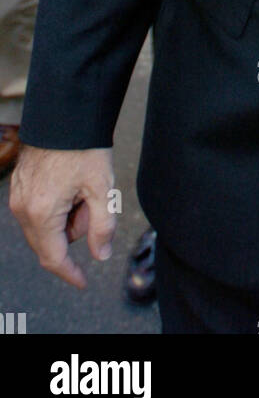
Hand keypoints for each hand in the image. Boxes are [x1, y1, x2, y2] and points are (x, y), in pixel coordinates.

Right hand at [10, 146, 115, 288]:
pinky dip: (56, 206)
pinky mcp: (18, 186)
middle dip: (74, 231)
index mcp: (42, 213)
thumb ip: (103, 226)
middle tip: (92, 202)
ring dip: (65, 218)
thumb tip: (100, 255)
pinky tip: (70, 184)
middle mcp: (23, 208)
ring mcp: (17, 197)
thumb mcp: (103, 188)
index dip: (70, 273)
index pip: (53, 258)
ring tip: (82, 188)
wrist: (65, 114)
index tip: (83, 282)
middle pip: (49, 243)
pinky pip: (37, 211)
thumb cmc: (84, 148)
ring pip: (43, 227)